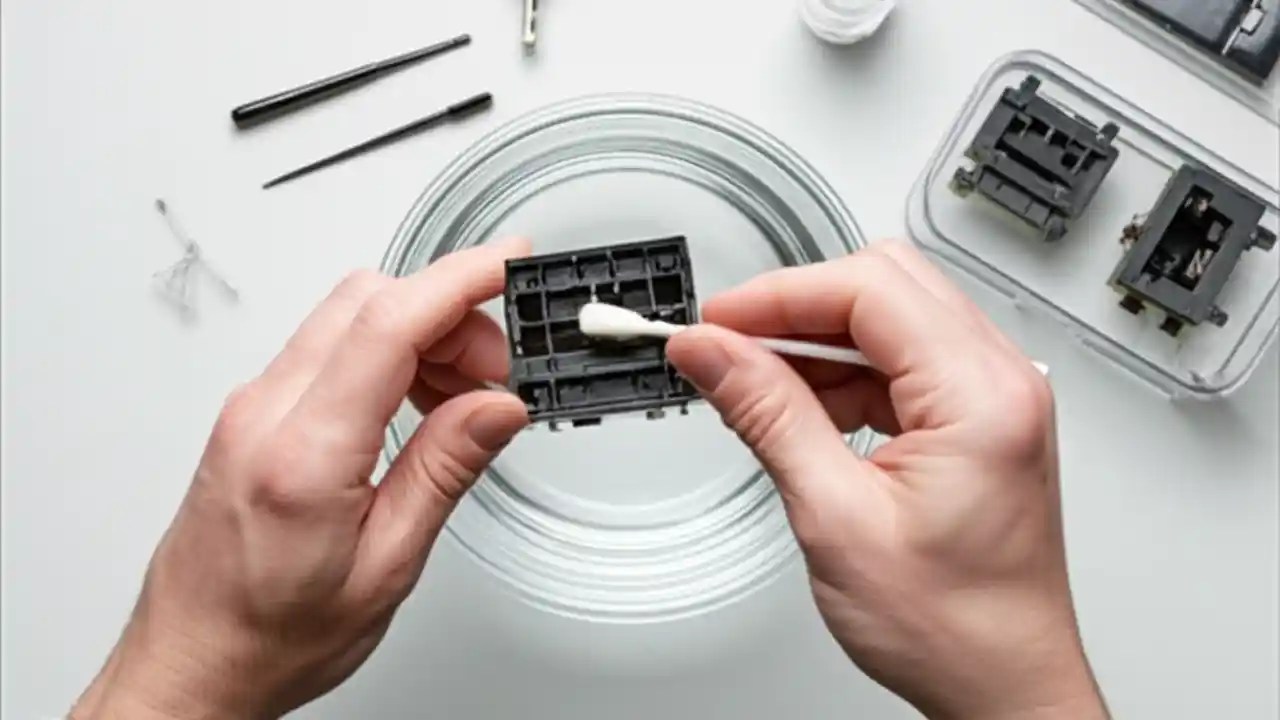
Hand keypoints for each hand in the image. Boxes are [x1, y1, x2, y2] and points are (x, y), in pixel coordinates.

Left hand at [72, 239, 531, 719]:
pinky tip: (416, 403)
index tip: (510, 262)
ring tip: (463, 397)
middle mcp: (264, 413)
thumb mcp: (385, 565)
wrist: (194, 659)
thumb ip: (444, 471)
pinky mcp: (253, 410)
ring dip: (420, 332)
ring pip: (348, 316)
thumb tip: (498, 406)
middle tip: (499, 370)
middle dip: (450, 312)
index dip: (458, 281)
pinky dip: (387, 353)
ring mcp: (252, 405)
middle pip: (368, 301)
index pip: (387, 326)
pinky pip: (329, 348)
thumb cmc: (272, 634)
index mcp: (302, 455)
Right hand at [666, 241, 1106, 719]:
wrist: (1001, 686)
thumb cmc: (950, 627)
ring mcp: (993, 397)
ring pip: (889, 321)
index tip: (715, 322)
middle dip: (795, 309)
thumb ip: (769, 416)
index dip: (779, 296)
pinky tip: (798, 408)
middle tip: (726, 344)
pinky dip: (842, 376)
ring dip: (815, 344)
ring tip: (753, 387)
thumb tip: (712, 352)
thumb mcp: (835, 518)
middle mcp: (1001, 382)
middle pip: (884, 287)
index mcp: (982, 397)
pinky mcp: (977, 419)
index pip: (869, 291)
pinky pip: (900, 364)